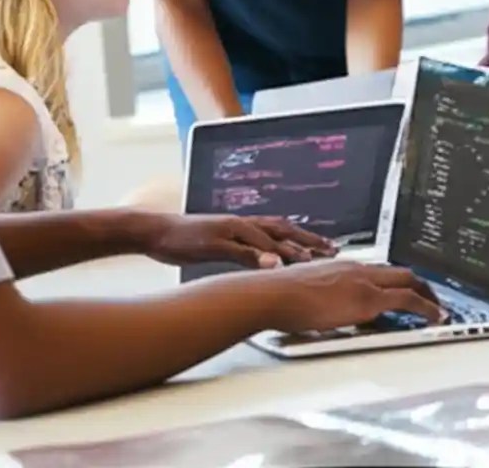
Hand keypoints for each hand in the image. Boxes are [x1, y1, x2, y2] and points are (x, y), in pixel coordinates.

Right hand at [137, 213, 337, 268]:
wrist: (155, 230)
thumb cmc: (188, 240)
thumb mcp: (222, 248)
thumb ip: (245, 253)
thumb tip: (269, 264)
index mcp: (245, 225)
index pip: (283, 229)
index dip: (307, 237)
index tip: (329, 247)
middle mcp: (241, 224)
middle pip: (283, 229)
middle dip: (309, 239)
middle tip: (334, 250)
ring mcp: (228, 231)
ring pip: (265, 236)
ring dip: (290, 247)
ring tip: (312, 258)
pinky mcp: (213, 242)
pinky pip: (238, 249)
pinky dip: (257, 255)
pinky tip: (272, 264)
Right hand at [250, 260, 443, 332]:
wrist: (271, 294)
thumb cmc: (277, 296)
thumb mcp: (304, 291)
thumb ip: (320, 296)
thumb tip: (322, 309)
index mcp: (342, 268)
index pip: (378, 270)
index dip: (396, 280)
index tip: (404, 288)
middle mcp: (357, 269)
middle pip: (400, 272)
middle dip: (420, 284)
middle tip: (430, 298)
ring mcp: (364, 282)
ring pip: (408, 281)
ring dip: (426, 295)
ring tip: (436, 309)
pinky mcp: (368, 299)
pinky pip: (407, 300)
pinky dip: (426, 308)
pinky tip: (435, 317)